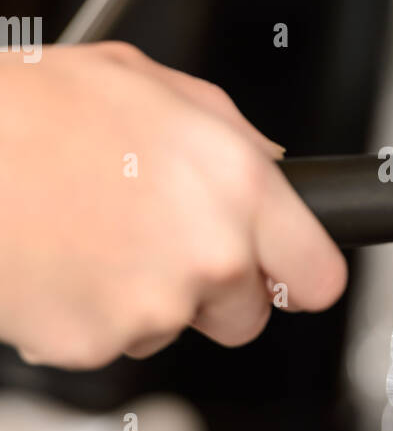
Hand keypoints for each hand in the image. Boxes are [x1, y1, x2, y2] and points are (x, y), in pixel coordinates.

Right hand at [0, 42, 346, 368]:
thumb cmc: (34, 110)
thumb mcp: (150, 84)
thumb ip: (229, 133)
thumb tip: (266, 163)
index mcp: (238, 185)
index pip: (320, 275)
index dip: (300, 273)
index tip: (287, 272)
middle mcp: (209, 254)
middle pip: (248, 315)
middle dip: (217, 290)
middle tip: (162, 243)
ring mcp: (154, 308)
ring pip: (173, 328)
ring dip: (145, 296)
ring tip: (90, 234)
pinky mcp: (94, 346)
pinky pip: (110, 342)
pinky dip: (88, 314)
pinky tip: (61, 261)